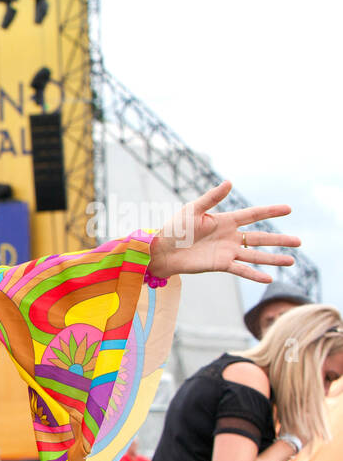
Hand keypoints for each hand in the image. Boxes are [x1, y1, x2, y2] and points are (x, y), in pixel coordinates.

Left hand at [149, 181, 298, 281]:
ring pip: (255, 255)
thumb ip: (211, 198)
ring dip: (273, 259)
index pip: (253, 215)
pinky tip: (269, 278)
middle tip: (299, 242)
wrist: (160, 251)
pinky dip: (254, 274)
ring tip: (292, 261)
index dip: (270, 212)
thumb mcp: (192, 210)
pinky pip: (240, 270)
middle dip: (279, 240)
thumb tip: (229, 182)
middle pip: (260, 238)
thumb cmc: (174, 228)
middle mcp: (229, 237)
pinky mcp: (219, 265)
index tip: (288, 209)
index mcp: (224, 220)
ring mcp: (226, 252)